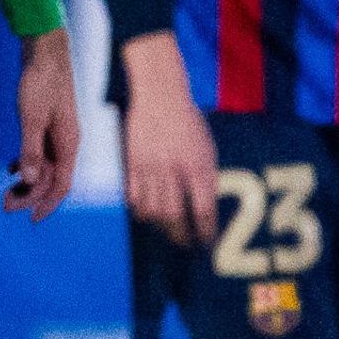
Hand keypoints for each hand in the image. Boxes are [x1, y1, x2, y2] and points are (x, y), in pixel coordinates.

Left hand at [4, 27, 78, 219]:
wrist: (45, 52)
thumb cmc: (40, 82)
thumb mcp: (31, 117)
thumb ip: (30, 149)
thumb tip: (29, 180)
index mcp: (68, 143)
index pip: (61, 184)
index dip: (47, 204)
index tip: (31, 220)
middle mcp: (66, 142)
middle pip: (51, 179)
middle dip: (30, 195)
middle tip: (4, 205)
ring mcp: (58, 133)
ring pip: (44, 167)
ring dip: (27, 182)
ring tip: (5, 191)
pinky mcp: (48, 124)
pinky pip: (40, 154)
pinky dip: (26, 164)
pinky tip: (11, 168)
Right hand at [118, 31, 218, 245]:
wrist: (159, 95)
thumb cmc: (188, 123)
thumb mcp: (206, 148)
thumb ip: (206, 178)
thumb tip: (205, 212)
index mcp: (198, 165)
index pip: (203, 210)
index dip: (205, 231)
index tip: (206, 242)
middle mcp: (173, 169)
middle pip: (175, 216)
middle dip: (181, 235)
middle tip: (185, 243)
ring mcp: (150, 167)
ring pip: (152, 210)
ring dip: (161, 225)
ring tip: (167, 229)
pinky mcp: (131, 163)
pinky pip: (134, 197)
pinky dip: (141, 209)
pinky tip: (148, 212)